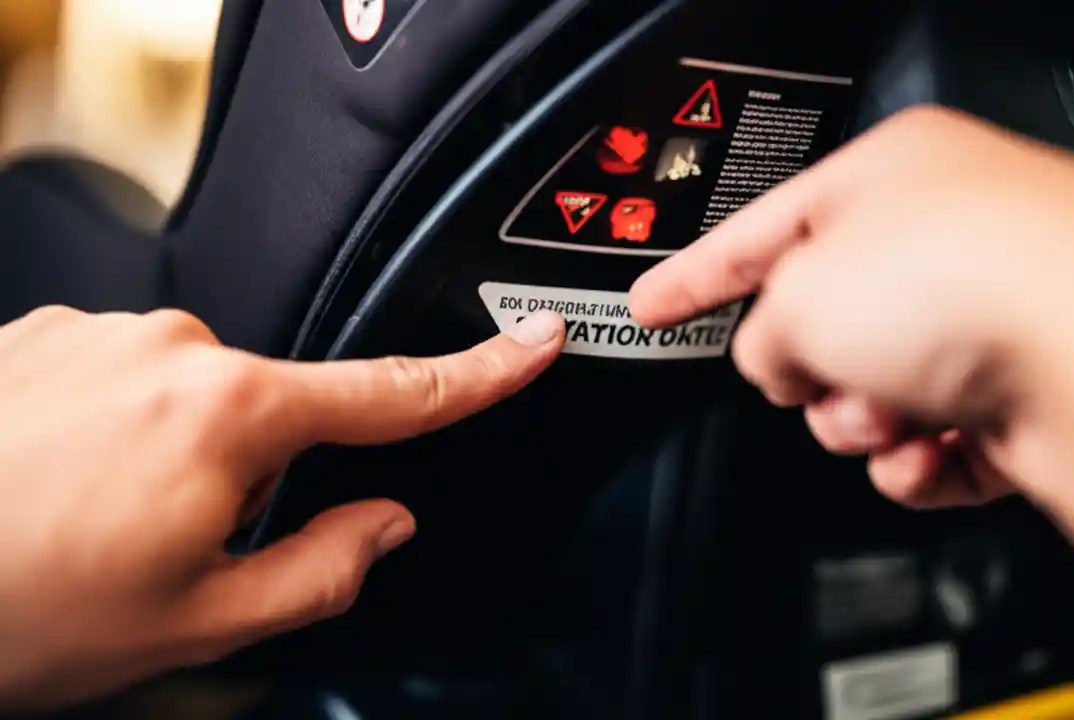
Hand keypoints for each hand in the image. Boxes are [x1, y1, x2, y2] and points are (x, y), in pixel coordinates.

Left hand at [0, 305, 563, 710]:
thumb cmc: (17, 611)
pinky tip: (53, 488)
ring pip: (192, 396)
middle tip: (170, 547)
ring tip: (89, 522)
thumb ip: (324, 566)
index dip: (478, 373)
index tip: (531, 344)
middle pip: (273, 409)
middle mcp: (169, 349)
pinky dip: (112, 431)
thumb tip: (383, 522)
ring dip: (172, 455)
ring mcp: (98, 333)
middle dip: (250, 473)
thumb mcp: (201, 623)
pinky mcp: (41, 333)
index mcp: (229, 416)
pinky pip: (124, 376)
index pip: (392, 394)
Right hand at [630, 105, 1073, 516]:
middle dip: (813, 375)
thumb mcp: (801, 296)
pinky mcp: (1039, 396)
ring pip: (883, 396)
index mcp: (892, 176)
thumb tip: (779, 365)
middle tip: (819, 379)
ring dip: (864, 424)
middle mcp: (953, 240)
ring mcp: (1002, 317)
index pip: (763, 229)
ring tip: (887, 419)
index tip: (652, 308)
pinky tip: (932, 458)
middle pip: (833, 327)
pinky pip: (943, 448)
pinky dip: (925, 465)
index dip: (694, 276)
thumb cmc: (972, 281)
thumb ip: (759, 332)